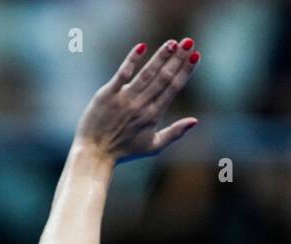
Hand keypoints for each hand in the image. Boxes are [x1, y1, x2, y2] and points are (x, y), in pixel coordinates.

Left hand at [75, 39, 200, 161]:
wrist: (95, 153)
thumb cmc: (124, 151)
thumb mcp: (153, 146)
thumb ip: (174, 133)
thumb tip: (195, 120)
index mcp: (154, 115)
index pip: (173, 88)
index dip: (185, 70)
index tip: (195, 55)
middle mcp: (141, 105)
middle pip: (163, 77)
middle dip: (177, 58)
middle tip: (189, 41)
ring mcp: (124, 99)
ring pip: (147, 74)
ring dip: (160, 57)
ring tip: (172, 43)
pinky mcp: (107, 95)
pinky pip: (122, 74)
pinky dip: (132, 60)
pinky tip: (142, 47)